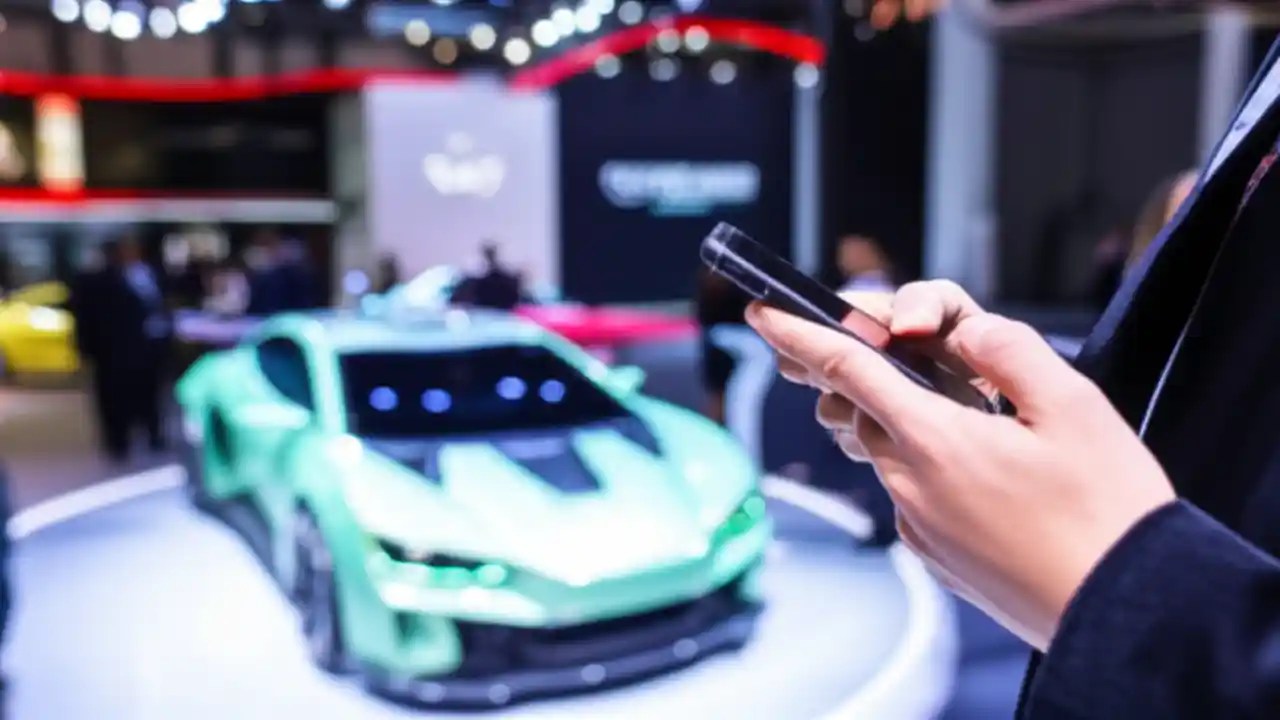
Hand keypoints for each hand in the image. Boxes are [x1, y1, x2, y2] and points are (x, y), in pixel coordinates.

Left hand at [747, 280, 1175, 650]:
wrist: (1128, 611)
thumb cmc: (1107, 513)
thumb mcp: (1073, 406)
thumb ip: (1006, 351)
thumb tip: (960, 331)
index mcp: (934, 439)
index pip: (845, 369)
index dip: (798, 336)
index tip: (762, 314)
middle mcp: (909, 484)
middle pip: (860, 409)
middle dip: (868, 374)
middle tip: (909, 352)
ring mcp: (918, 526)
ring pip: (886, 451)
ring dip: (903, 420)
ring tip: (965, 413)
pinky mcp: (935, 556)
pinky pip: (910, 494)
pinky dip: (928, 466)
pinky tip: (986, 474)